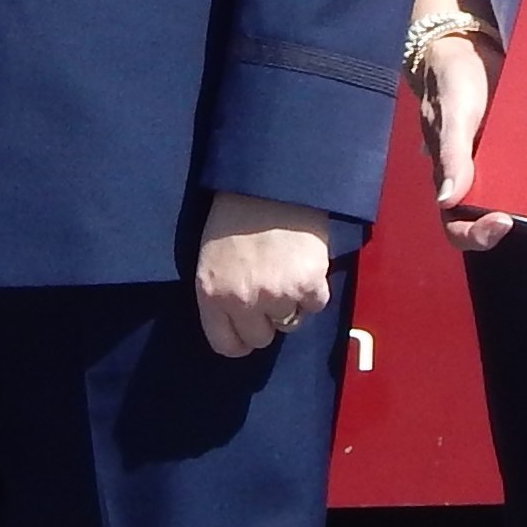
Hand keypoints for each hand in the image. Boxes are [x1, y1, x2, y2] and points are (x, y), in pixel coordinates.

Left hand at [193, 189, 343, 357]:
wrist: (270, 181)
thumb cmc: (236, 214)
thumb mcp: (211, 257)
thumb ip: (221, 293)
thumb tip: (241, 322)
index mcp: (211, 293)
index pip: (225, 344)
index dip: (240, 341)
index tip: (249, 333)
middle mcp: (242, 301)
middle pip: (260, 338)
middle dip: (267, 320)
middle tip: (271, 291)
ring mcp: (276, 294)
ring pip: (290, 322)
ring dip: (291, 303)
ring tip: (287, 270)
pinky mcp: (308, 284)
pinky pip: (315, 305)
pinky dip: (314, 290)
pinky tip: (305, 264)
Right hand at [412, 30, 512, 251]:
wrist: (466, 47)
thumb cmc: (451, 80)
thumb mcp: (453, 114)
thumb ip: (452, 154)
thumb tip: (448, 200)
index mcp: (449, 177)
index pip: (456, 225)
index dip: (476, 235)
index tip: (504, 221)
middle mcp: (472, 177)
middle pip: (487, 219)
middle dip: (512, 225)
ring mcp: (494, 163)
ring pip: (513, 197)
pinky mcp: (514, 148)